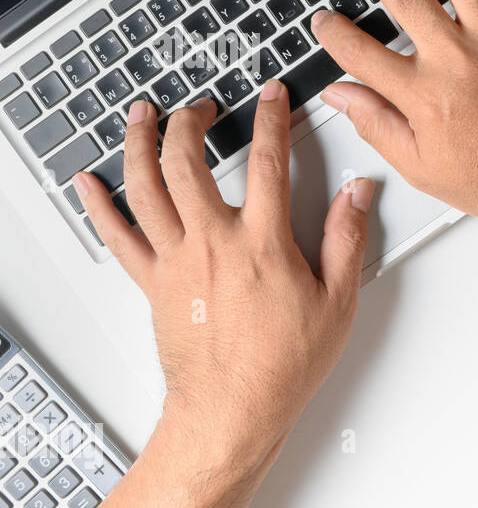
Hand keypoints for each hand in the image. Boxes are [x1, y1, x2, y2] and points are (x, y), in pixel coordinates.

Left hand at [72, 83, 374, 467]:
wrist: (231, 411)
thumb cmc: (282, 366)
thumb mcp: (337, 302)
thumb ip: (347, 241)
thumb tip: (358, 195)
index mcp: (262, 244)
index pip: (267, 162)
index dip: (271, 120)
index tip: (272, 96)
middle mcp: (212, 244)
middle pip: (188, 163)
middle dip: (192, 123)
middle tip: (202, 108)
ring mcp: (176, 262)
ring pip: (145, 188)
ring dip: (140, 144)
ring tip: (143, 117)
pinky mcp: (153, 285)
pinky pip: (117, 237)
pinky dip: (99, 205)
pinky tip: (88, 183)